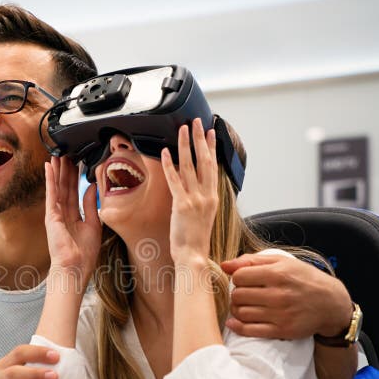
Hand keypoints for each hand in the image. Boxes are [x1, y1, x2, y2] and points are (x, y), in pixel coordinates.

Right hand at [45, 156, 100, 279]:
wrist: (74, 268)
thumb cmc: (83, 254)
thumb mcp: (94, 225)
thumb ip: (91, 206)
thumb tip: (92, 187)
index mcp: (74, 217)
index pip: (75, 192)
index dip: (76, 177)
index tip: (78, 162)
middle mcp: (63, 214)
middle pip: (65, 187)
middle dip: (66, 170)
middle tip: (68, 152)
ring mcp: (55, 214)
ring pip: (57, 187)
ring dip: (57, 170)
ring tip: (57, 154)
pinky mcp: (51, 215)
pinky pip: (51, 193)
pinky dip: (50, 179)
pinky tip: (49, 167)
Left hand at [161, 118, 218, 264]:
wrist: (193, 256)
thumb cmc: (196, 240)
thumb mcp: (204, 216)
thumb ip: (202, 200)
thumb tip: (197, 188)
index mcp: (213, 197)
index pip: (213, 166)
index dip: (212, 147)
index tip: (211, 132)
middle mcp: (207, 195)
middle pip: (204, 161)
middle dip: (200, 139)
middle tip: (197, 122)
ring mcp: (195, 199)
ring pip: (190, 166)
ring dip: (186, 146)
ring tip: (183, 130)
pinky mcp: (181, 205)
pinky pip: (174, 181)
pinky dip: (169, 165)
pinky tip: (165, 152)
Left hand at [220, 252, 352, 338]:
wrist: (331, 303)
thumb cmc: (304, 279)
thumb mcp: (283, 262)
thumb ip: (252, 260)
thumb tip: (224, 265)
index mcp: (278, 274)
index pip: (239, 277)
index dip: (237, 278)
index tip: (244, 280)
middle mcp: (279, 294)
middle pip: (238, 295)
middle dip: (236, 294)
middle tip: (244, 294)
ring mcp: (280, 314)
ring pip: (241, 313)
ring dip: (237, 309)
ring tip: (244, 305)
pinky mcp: (282, 331)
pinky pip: (250, 330)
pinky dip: (237, 326)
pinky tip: (235, 322)